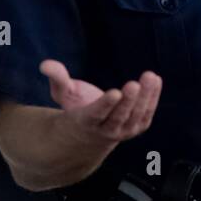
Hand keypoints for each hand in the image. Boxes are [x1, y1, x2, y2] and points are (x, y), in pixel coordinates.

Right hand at [39, 59, 161, 146]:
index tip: (115, 92)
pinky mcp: (136, 128)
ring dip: (145, 97)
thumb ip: (57, 78)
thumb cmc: (75, 108)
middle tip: (134, 84)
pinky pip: (146, 113)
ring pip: (135, 116)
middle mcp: (106, 130)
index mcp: (86, 122)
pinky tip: (156, 80)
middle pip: (119, 117)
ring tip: (149, 76)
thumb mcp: (63, 94)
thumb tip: (45, 64)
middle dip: (127, 101)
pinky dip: (152, 98)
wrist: (90, 136)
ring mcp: (123, 131)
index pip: (97, 114)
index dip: (106, 105)